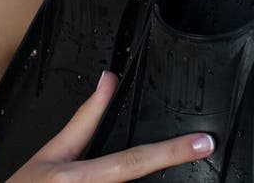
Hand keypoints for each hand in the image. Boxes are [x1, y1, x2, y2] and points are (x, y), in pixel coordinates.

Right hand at [7, 70, 214, 181]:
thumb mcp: (51, 153)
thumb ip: (84, 119)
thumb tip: (108, 81)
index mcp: (79, 178)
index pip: (135, 161)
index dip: (172, 152)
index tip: (202, 143)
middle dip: (159, 168)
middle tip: (177, 155)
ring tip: (121, 166)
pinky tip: (121, 180)